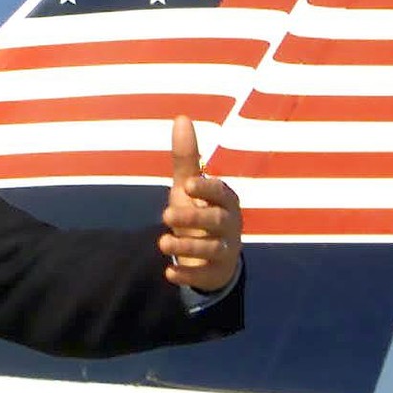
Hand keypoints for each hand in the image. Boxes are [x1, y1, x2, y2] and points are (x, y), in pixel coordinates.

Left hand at [158, 115, 241, 290]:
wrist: (213, 257)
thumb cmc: (200, 212)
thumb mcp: (191, 187)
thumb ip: (187, 157)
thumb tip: (181, 117)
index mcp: (225, 201)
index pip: (220, 192)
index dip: (207, 188)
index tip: (187, 184)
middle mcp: (230, 225)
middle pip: (215, 221)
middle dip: (193, 217)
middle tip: (166, 214)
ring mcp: (225, 251)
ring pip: (210, 249)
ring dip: (186, 246)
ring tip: (162, 244)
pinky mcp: (215, 273)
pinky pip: (203, 275)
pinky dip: (187, 275)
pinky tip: (168, 274)